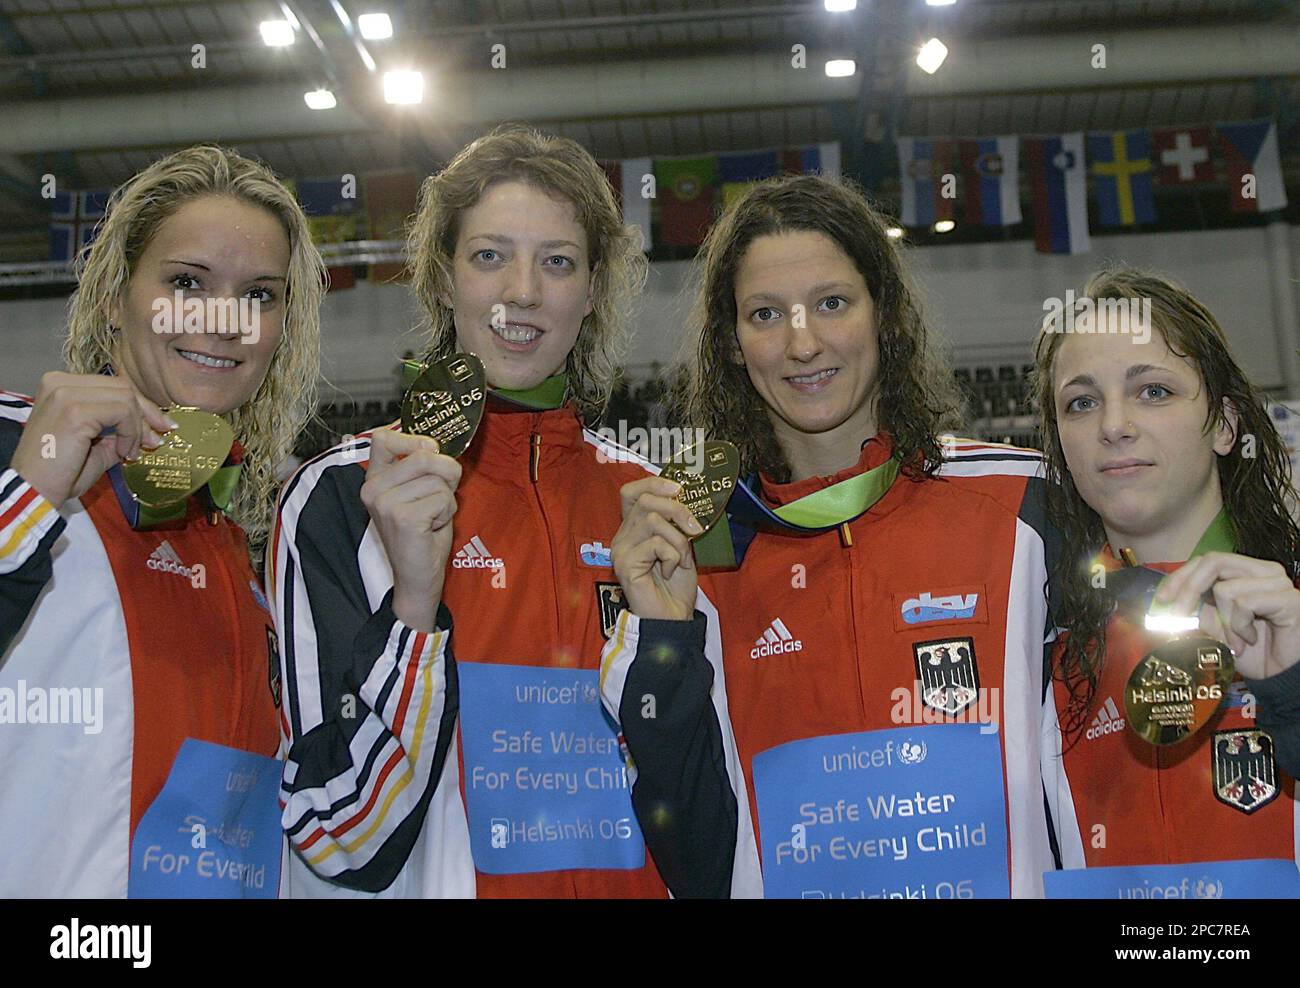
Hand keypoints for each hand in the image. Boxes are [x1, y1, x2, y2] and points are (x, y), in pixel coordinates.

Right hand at [10, 371, 175, 510]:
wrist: (34, 491)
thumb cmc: (60, 473)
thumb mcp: (96, 445)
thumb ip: (118, 430)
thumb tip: (150, 429)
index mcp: (61, 386)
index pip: (113, 386)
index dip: (140, 406)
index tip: (158, 428)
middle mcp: (60, 382)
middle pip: (122, 387)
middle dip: (146, 414)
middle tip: (157, 439)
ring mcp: (65, 393)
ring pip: (125, 397)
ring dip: (137, 427)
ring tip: (131, 451)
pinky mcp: (75, 410)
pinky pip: (122, 412)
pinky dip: (130, 433)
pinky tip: (123, 452)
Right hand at [361, 425, 461, 632]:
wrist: (417, 577)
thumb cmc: (422, 534)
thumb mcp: (418, 491)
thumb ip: (421, 466)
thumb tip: (434, 446)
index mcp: (373, 479)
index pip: (384, 437)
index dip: (416, 442)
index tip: (428, 457)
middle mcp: (372, 488)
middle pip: (424, 456)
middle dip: (446, 474)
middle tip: (439, 498)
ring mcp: (384, 503)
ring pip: (438, 479)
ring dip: (446, 499)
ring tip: (432, 517)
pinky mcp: (403, 517)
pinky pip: (443, 498)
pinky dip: (447, 512)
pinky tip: (432, 528)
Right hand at [610, 475, 703, 622]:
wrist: (673, 618)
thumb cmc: (675, 585)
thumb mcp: (680, 545)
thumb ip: (676, 523)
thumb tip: (684, 498)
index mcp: (633, 529)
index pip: (631, 492)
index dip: (653, 484)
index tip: (678, 489)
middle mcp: (622, 536)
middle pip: (646, 501)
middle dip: (677, 510)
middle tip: (695, 529)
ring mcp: (621, 550)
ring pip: (653, 521)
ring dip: (678, 540)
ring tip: (682, 560)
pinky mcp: (625, 564)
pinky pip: (656, 544)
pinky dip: (673, 556)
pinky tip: (670, 571)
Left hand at [1155, 551, 1299, 679]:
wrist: (1283, 675)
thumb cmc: (1253, 652)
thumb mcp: (1216, 628)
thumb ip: (1197, 610)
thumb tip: (1167, 601)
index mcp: (1247, 572)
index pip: (1207, 560)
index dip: (1180, 577)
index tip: (1162, 599)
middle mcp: (1264, 571)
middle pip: (1213, 562)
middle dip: (1189, 590)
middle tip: (1179, 615)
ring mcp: (1278, 583)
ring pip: (1226, 589)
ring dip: (1223, 623)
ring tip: (1235, 642)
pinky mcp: (1288, 598)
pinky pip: (1244, 604)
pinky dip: (1240, 627)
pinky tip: (1251, 639)